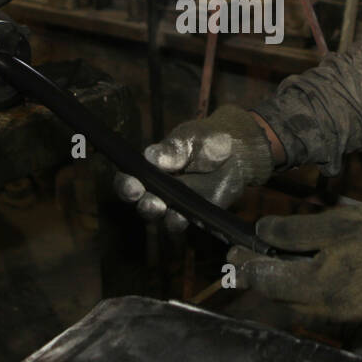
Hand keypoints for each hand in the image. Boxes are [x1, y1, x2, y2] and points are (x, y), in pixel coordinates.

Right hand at [114, 104, 275, 232]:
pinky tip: (187, 215)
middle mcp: (155, 189)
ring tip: (166, 208)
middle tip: (151, 200)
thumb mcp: (191, 137)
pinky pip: (182, 223)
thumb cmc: (205, 140)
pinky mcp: (192, 215)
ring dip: (161, 215)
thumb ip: (173, 148)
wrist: (235, 152)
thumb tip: (152, 156)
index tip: (133, 184)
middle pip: (140, 202)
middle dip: (143, 203)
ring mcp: (173, 204)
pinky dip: (182, 221)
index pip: (129, 179)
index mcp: (149, 168)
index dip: (126, 184)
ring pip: (158, 216)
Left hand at [226, 204, 361, 322]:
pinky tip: (295, 273)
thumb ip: (293, 231)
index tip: (233, 255)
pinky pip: (314, 305)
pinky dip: (299, 290)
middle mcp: (327, 309)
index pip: (270, 280)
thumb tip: (262, 232)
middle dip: (258, 277)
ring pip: (295, 303)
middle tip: (241, 259)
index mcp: (320, 285)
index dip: (247, 266)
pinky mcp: (351, 312)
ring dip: (277, 285)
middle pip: (279, 297)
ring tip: (264, 265)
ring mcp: (340, 315)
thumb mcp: (332, 223)